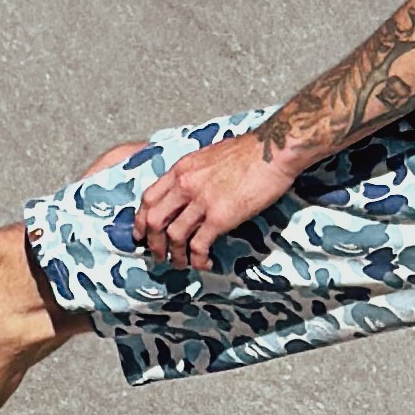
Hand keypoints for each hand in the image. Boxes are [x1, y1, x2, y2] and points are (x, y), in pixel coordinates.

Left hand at [136, 130, 300, 270]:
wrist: (273, 150)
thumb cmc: (249, 152)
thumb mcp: (209, 156)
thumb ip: (194, 174)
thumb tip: (189, 192)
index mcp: (181, 169)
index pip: (149, 198)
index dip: (141, 220)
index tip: (142, 234)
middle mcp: (185, 184)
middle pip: (154, 220)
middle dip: (152, 243)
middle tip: (158, 256)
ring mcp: (201, 201)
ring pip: (173, 237)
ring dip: (174, 256)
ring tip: (181, 264)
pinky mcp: (220, 217)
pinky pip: (199, 245)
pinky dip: (198, 260)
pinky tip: (205, 263)